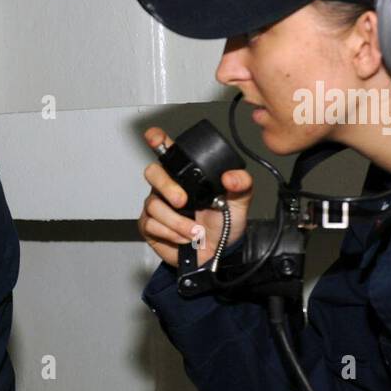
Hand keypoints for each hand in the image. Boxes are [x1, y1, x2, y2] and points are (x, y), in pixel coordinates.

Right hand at [138, 126, 252, 267]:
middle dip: (166, 187)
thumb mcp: (240, 201)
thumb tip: (230, 177)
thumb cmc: (224, 223)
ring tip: (195, 231)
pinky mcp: (149, 225)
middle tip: (183, 201)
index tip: (155, 137)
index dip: (158, 140)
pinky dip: (170, 233)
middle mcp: (168, 186)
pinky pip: (151, 223)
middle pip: (153, 173)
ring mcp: (156, 205)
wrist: (218, 253)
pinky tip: (184, 238)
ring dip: (177, 221)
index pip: (169, 152)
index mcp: (187, 175)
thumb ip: (241, 184)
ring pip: (154, 204)